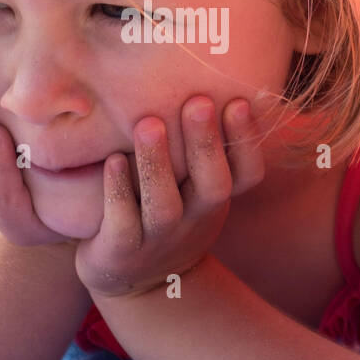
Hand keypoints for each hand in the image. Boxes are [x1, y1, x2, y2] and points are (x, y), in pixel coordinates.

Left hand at [74, 94, 265, 301]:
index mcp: (215, 200)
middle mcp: (195, 219)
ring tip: (148, 123)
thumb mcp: (193, 188)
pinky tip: (112, 160)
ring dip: (158, 164)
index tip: (239, 101)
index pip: (247, 174)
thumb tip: (201, 77)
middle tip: (197, 101)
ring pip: (165, 205)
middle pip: (213, 185)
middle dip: (206, 144)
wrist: (138, 282)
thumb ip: (199, 149)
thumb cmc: (167, 216)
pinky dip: (118, 190)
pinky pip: (123, 220)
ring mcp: (159, 238)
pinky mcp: (122, 250)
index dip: (247, 141)